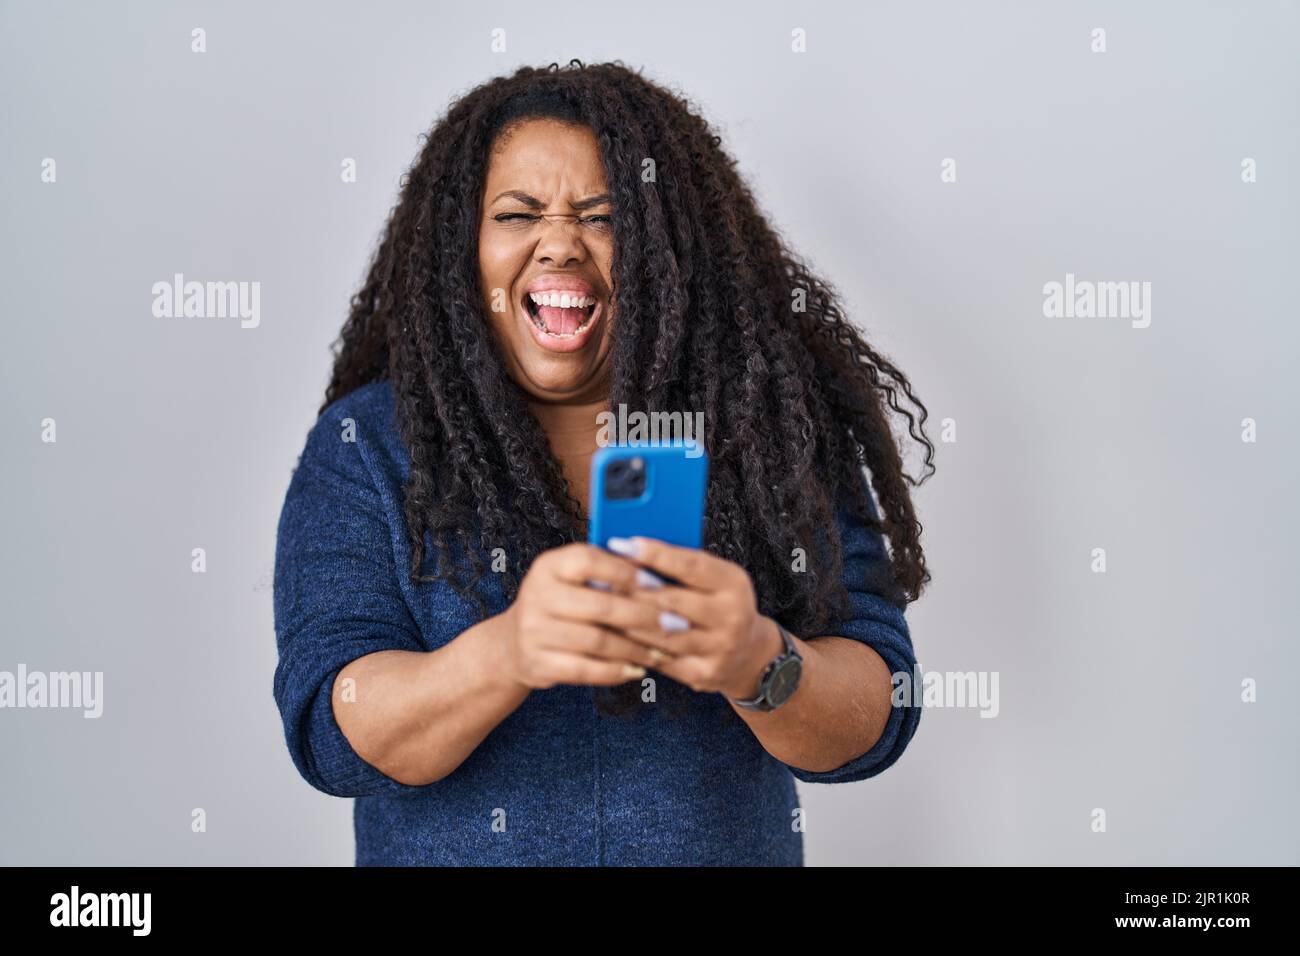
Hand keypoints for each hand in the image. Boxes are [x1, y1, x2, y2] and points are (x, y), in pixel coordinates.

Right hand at [499, 542, 670, 689]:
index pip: (590, 560)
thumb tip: (659, 570)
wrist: (512, 644)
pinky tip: (637, 670)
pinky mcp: (536, 663)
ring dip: (636, 649)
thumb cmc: (560, 605)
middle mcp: (537, 595)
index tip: (658, 583)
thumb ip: (606, 571)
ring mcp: (533, 631)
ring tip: (662, 651)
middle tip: (675, 624)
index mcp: (549, 566)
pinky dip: (615, 671)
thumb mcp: (572, 579)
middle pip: (601, 605)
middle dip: (644, 616)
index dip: (626, 571)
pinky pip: (585, 669)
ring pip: (597, 641)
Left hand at [606, 537, 784, 700]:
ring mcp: (719, 648)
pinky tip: (613, 635)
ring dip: (626, 620)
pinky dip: (634, 646)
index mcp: (733, 583)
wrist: (749, 653)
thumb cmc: (718, 603)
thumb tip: (632, 549)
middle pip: (671, 601)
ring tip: (598, 606)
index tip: (623, 544)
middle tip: (598, 578)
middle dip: (631, 589)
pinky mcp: (703, 674)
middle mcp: (731, 616)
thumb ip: (681, 566)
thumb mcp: (714, 579)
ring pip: (661, 633)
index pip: (690, 565)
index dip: (655, 554)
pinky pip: (660, 658)